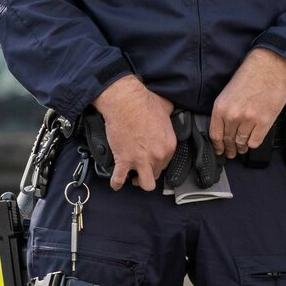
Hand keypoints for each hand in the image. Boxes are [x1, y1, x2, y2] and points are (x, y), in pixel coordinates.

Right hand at [94, 75, 176, 191]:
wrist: (125, 102)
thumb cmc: (144, 103)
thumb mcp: (166, 108)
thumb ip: (169, 116)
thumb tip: (168, 113)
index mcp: (169, 145)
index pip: (166, 162)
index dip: (158, 162)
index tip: (152, 160)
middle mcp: (157, 156)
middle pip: (157, 173)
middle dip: (150, 172)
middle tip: (142, 169)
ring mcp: (141, 160)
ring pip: (145, 184)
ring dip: (139, 182)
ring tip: (133, 178)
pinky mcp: (123, 160)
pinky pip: (119, 179)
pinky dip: (116, 183)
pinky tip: (116, 183)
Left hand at [211, 48, 285, 159]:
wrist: (268, 68)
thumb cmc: (249, 77)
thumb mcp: (227, 93)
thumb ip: (224, 111)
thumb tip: (224, 127)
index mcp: (220, 108)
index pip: (215, 134)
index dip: (217, 146)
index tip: (219, 150)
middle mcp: (232, 116)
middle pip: (228, 140)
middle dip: (229, 149)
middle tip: (231, 153)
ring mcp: (249, 120)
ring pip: (242, 142)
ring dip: (242, 147)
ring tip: (243, 148)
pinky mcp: (264, 122)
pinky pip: (256, 141)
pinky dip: (253, 143)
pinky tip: (252, 142)